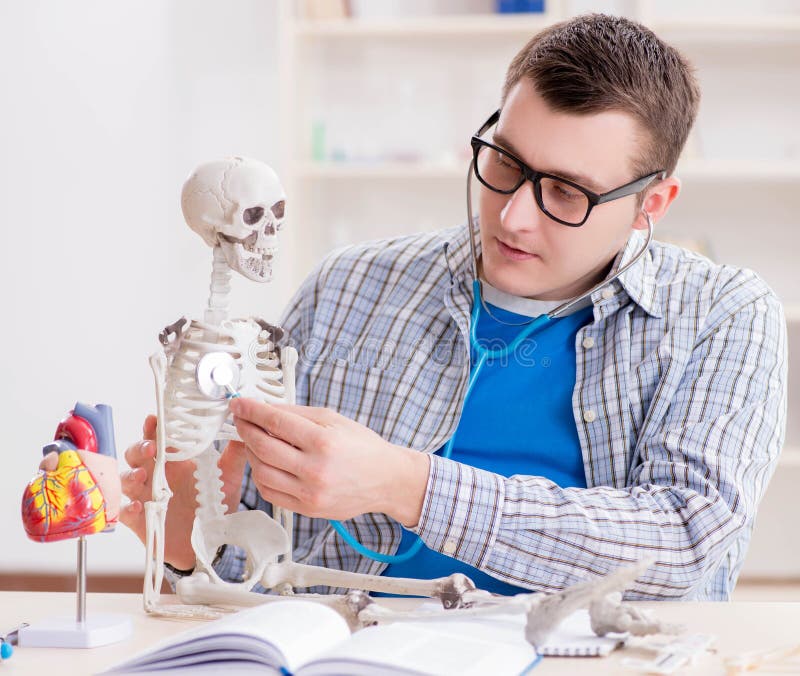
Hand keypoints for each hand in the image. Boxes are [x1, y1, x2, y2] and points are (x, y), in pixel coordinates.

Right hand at [119, 414, 247, 569]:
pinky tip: (138, 506)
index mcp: (173, 461)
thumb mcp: (228, 477)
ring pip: (126, 481)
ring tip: (142, 474)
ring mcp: (147, 497)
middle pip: (135, 455)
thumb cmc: (215, 504)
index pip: (157, 438)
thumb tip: (242, 426)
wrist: (213, 541)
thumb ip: (234, 453)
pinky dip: (128, 508)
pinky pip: (126, 513)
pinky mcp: (142, 521)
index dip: (152, 428)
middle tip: (151, 447)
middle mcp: (156, 476)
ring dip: (130, 475)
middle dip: (139, 447)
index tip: (154, 418)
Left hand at [230, 398, 429, 526]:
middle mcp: (315, 469)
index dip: (251, 411)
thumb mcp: (334, 419)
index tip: (238, 404)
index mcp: (324, 441)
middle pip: (262, 447)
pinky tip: (265, 462)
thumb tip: (264, 409)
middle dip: (245, 430)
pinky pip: (270, 493)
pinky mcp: (307, 509)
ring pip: (261, 472)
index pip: (275, 422)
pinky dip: (261, 475)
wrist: (386, 480)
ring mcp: (310, 493)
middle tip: (240, 419)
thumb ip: (297, 413)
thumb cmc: (362, 446)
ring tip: (254, 441)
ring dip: (251, 453)